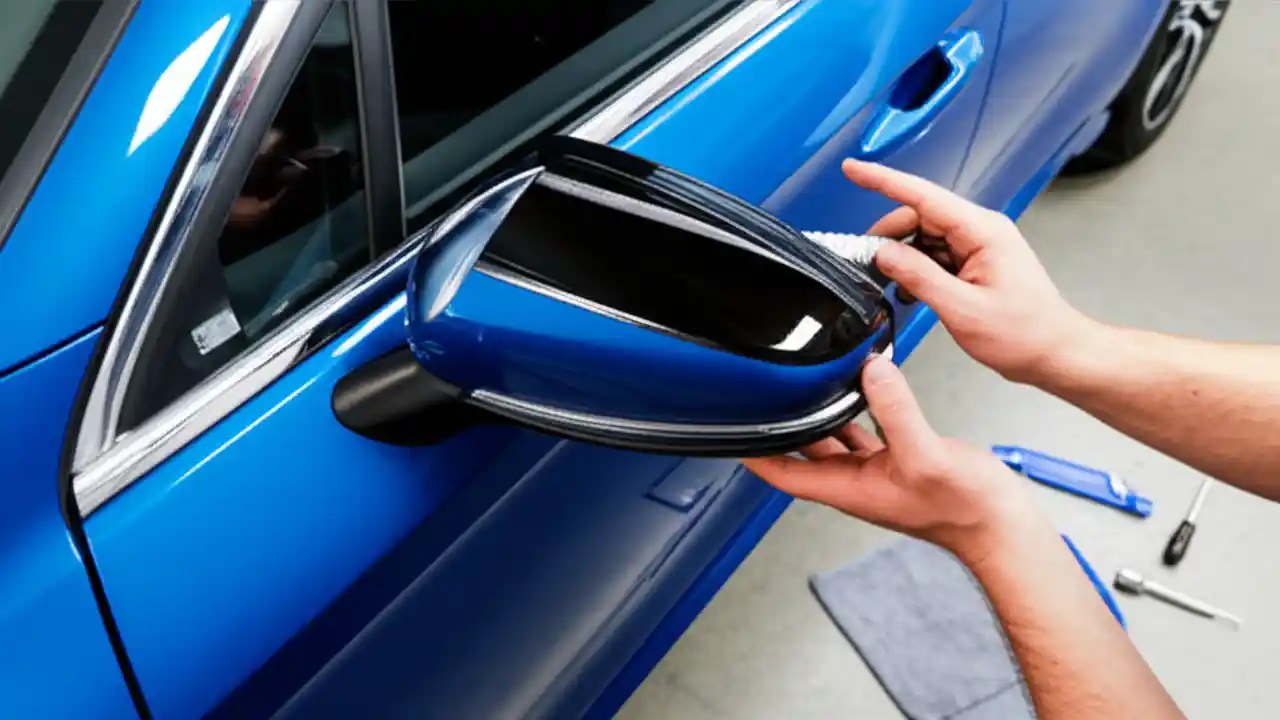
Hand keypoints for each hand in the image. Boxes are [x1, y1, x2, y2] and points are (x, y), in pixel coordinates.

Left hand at [744, 355, 1031, 558]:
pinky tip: (861, 389)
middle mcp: (856, 483)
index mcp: (849, 488)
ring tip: (802, 384)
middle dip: (780, 426)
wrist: (1001, 527)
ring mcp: (877, 475)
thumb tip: (873, 371)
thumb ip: (897, 411)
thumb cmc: (967, 510)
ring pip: (832, 441)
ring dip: (816, 415)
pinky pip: (865, 434)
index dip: (753, 453)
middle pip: (802, 453)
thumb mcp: (926, 454)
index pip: (783, 473)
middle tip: (763, 394)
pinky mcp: (900, 463)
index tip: (730, 431)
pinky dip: (856, 412)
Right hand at [843, 158, 1094, 384]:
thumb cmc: (1023, 333)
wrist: (1053, 353)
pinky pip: (935, 255)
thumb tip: (884, 254)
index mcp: (982, 231)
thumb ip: (918, 277)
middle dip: (888, 237)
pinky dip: (917, 271)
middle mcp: (980, 231)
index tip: (853, 169)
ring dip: (904, 259)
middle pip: (919, 217)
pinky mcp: (976, 262)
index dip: (882, 181)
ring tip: (895, 287)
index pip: (922, 196)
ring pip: (924, 238)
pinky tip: (912, 293)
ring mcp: (979, 246)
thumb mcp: (962, 308)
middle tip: (864, 262)